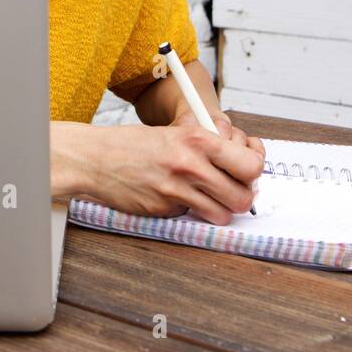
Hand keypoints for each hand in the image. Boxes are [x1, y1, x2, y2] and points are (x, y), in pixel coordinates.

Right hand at [73, 114, 266, 225]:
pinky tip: (172, 196)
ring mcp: (177, 192)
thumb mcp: (177, 133)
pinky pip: (191, 217)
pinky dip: (187, 211)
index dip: (254, 172)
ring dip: (217, 209)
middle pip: (243, 197)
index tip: (249, 172)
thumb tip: (242, 164)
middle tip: (229, 190)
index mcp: (198, 140)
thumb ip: (209, 147)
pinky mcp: (164, 211)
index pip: (251, 165)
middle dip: (240, 197)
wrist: (96, 158)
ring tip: (203, 196)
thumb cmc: (135, 144)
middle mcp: (191, 166)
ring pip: (222, 215)